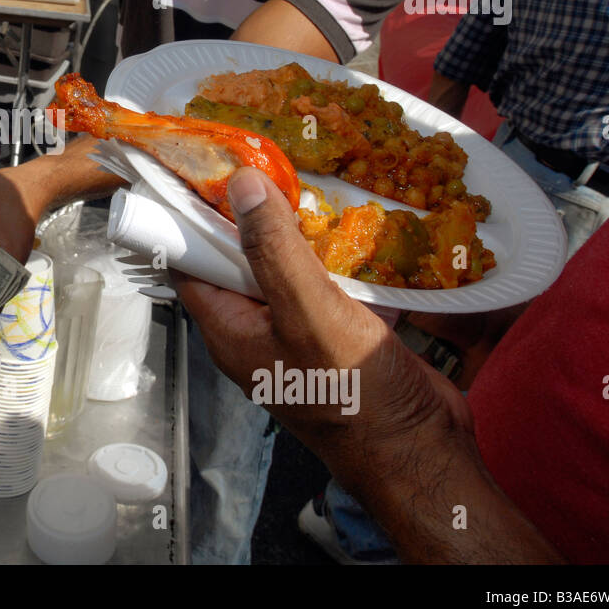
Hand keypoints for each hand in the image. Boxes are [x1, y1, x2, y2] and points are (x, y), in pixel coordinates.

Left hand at [172, 167, 469, 468]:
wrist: (418, 448)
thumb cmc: (354, 392)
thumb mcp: (308, 311)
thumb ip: (273, 249)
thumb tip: (241, 184)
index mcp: (229, 330)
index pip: (190, 262)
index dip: (191, 216)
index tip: (207, 166)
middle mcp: (254, 331)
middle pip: (236, 260)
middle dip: (248, 214)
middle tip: (266, 160)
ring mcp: (295, 333)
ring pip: (281, 268)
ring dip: (293, 231)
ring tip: (304, 179)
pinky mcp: (334, 332)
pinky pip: (319, 283)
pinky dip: (329, 253)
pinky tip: (347, 224)